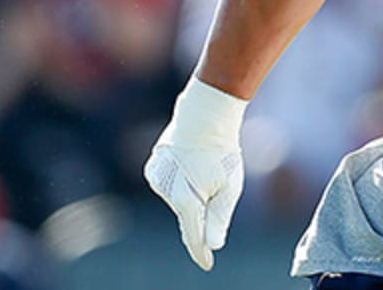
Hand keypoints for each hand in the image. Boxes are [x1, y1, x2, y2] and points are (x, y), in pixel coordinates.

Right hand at [144, 77, 247, 270]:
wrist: (204, 116)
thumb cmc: (221, 152)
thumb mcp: (229, 186)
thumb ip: (219, 217)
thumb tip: (212, 245)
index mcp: (185, 199)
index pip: (193, 235)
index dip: (200, 252)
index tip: (207, 265)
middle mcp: (165, 191)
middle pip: (188, 213)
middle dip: (202, 208)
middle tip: (216, 182)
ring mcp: (155, 178)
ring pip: (178, 197)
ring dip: (192, 192)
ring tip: (204, 167)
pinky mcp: (153, 167)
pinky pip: (170, 183)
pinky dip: (183, 181)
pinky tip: (192, 163)